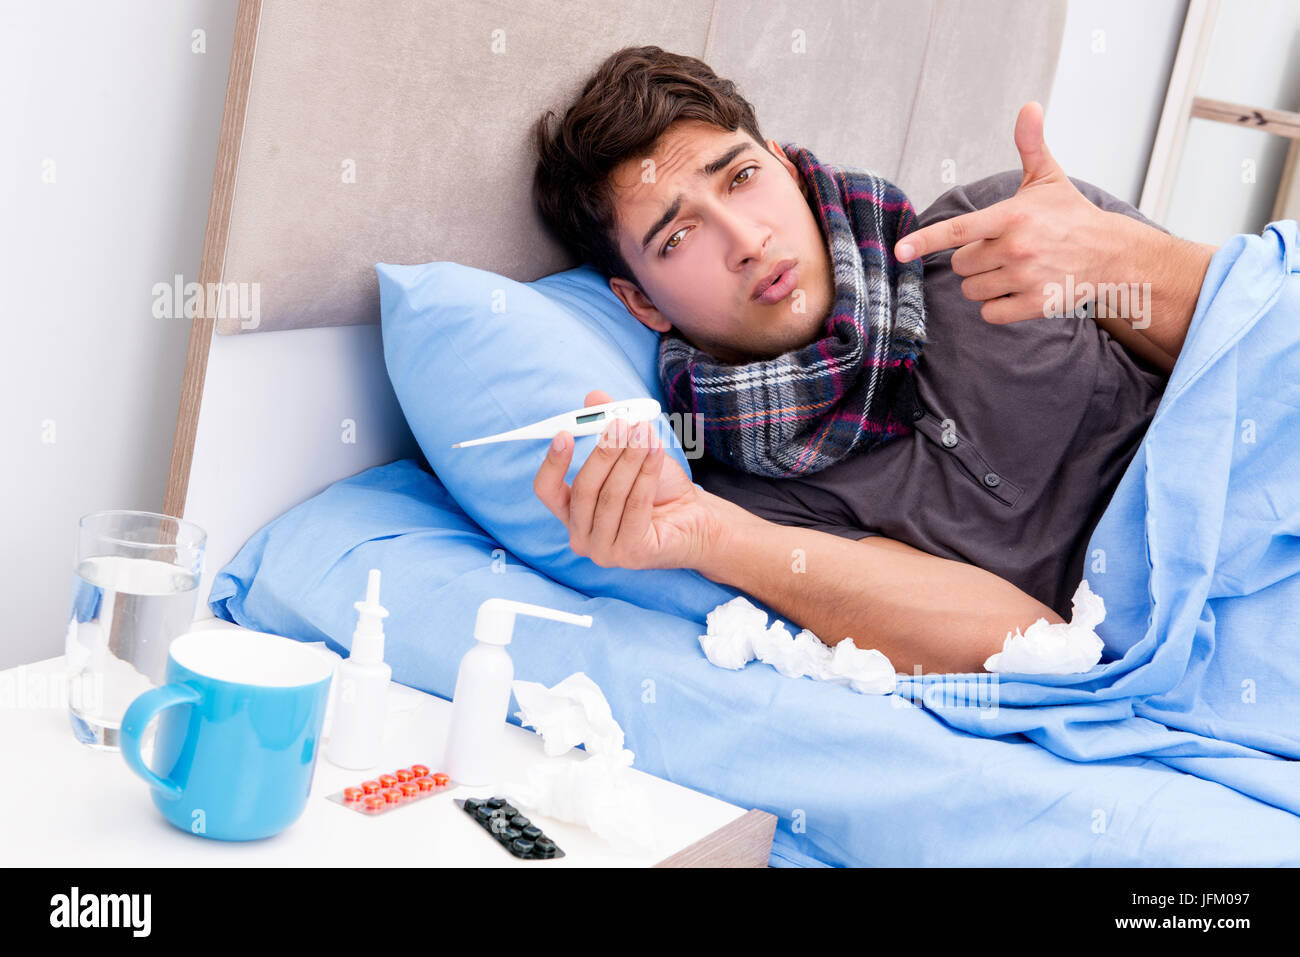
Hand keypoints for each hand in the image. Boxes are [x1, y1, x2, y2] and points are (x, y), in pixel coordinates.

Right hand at [532, 390, 720, 570]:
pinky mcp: (632, 554)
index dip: (552, 462)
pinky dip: (647, 474)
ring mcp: (605, 551)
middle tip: (621, 423)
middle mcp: (582, 536)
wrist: (695, 518)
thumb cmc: (658, 488)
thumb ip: (609, 426)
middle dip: (603, 452)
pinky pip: (635, 506)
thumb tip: (595, 398)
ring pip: (611, 496)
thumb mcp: (630, 452)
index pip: (546, 490)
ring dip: (630, 459)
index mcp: (572, 513)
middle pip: (583, 489)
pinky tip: (656, 451)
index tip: (564, 433)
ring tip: (645, 431)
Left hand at [894, 101, 1113, 323]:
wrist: (1112, 254)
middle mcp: (1016, 248)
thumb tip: (1029, 106)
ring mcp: (1025, 279)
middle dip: (974, 259)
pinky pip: (990, 314)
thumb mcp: (1048, 177)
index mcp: (1012, 216)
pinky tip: (1018, 291)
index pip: (958, 230)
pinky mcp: (1035, 305)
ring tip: (1013, 269)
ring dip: (984, 283)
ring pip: (972, 290)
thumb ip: (1030, 145)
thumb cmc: (1071, 215)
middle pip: (960, 265)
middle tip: (1003, 249)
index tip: (900, 251)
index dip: (925, 240)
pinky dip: (997, 307)